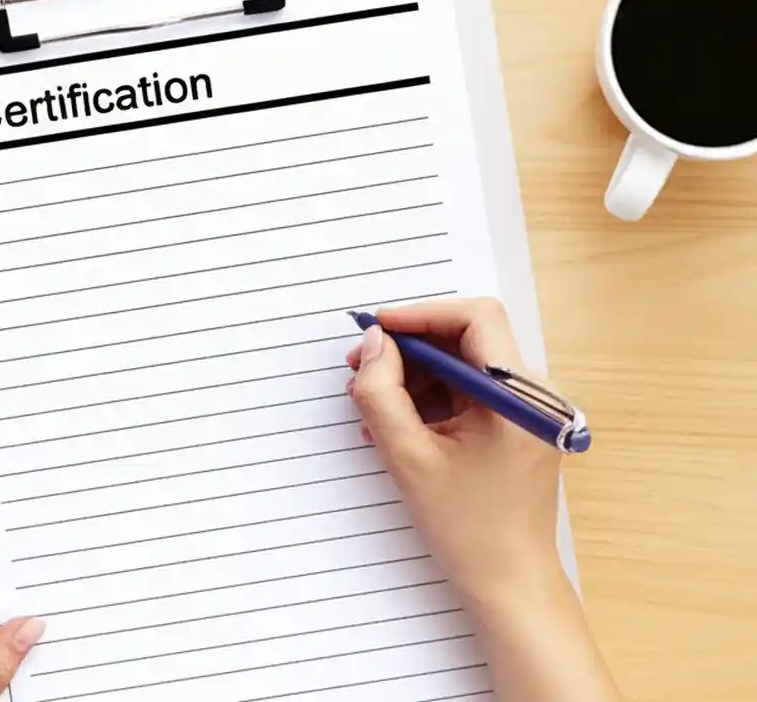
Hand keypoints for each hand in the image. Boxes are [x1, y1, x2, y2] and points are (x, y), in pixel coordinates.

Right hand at [346, 298, 563, 606]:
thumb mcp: (408, 457)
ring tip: (371, 406)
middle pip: (466, 340)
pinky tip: (396, 425)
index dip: (421, 314)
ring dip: (415, 378)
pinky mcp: (516, 428)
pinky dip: (431, 401)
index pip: (475, 318)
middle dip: (410, 349)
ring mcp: (527, 412)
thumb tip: (374, 344)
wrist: (508, 582)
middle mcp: (534, 395)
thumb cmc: (467, 529)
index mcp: (520, 396)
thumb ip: (382, 393)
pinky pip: (469, 395)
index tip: (378, 329)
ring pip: (463, 367)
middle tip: (362, 367)